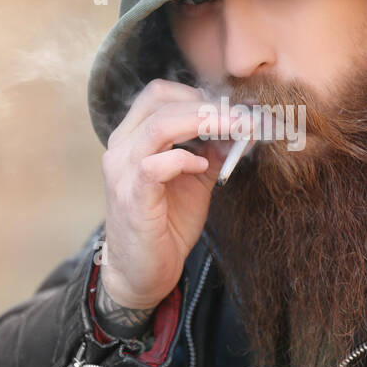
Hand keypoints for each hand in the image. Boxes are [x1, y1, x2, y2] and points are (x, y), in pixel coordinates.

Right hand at [98, 78, 238, 309]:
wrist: (142, 273)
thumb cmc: (166, 224)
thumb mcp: (194, 179)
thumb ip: (211, 151)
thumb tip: (242, 127)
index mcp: (132, 138)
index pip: (158, 94)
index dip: (198, 93)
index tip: (232, 107)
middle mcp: (120, 148)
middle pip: (161, 101)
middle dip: (210, 105)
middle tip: (245, 116)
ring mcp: (122, 172)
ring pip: (160, 125)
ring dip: (205, 122)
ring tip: (235, 130)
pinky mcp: (132, 198)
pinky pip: (156, 165)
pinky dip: (184, 159)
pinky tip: (202, 167)